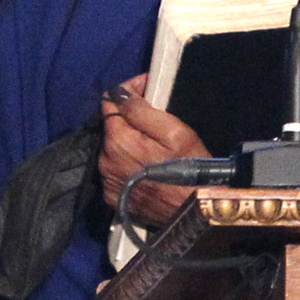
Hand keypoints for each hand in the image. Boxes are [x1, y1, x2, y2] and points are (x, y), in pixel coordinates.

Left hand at [98, 74, 209, 228]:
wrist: (195, 212)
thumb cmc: (191, 169)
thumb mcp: (174, 132)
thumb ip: (142, 110)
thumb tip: (120, 93)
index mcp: (117, 142)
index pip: (108, 103)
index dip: (128, 91)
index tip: (147, 87)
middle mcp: (104, 162)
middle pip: (110, 127)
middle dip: (128, 117)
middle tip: (155, 115)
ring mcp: (107, 182)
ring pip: (112, 149)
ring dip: (128, 141)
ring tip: (153, 142)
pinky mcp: (113, 198)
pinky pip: (115, 170)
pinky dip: (127, 163)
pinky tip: (146, 164)